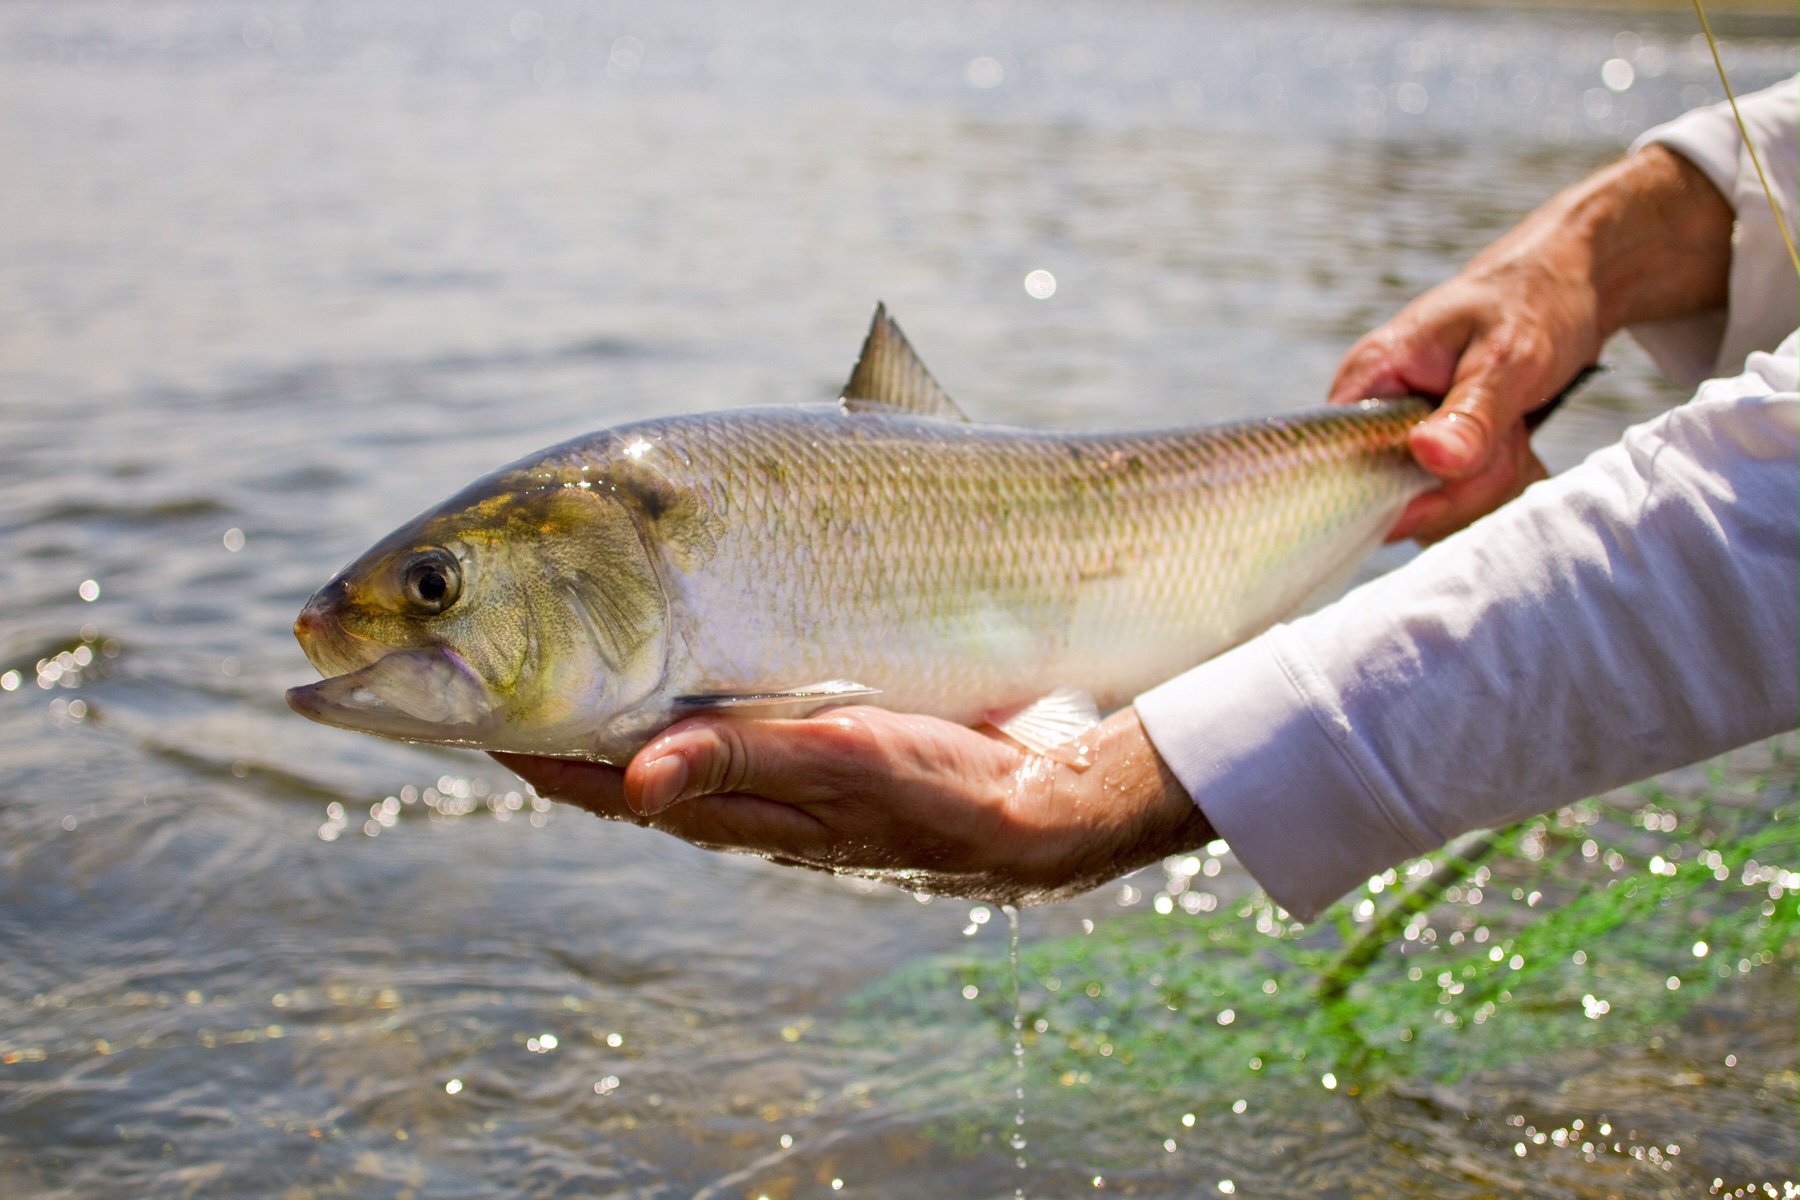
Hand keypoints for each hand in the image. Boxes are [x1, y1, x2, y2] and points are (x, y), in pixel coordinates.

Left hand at [494, 706, 1212, 903]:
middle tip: (507, 669)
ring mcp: (794, 783)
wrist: (1052, 805)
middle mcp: (756, 802)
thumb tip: (634, 783)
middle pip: (635, 764)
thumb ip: (744, 760)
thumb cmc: (950, 788)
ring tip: (581, 660)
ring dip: (633, 708)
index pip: (611, 784)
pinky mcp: (833, 756)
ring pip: (687, 744)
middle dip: (570, 724)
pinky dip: (701, 700)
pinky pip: (743, 728)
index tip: (472, 714)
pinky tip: (705, 667)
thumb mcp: (846, 764)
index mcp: (744, 811)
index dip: (539, 752)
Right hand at [1330, 144, 1731, 542]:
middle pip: (1394, 497)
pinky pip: (1454, 497)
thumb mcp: (1509, 356)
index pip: (1343, 464)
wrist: (1570, 284)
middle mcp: (1375, 410)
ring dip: (1489, 480)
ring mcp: (1404, 434)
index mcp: (1371, 377)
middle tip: (1510, 436)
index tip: (1459, 473)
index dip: (1396, 490)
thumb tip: (1430, 458)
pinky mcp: (1433, 451)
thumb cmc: (1533, 299)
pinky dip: (1495, 480)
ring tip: (1516, 431)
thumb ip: (1471, 414)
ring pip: (1432, 504)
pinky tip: (1515, 444)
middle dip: (1465, 484)